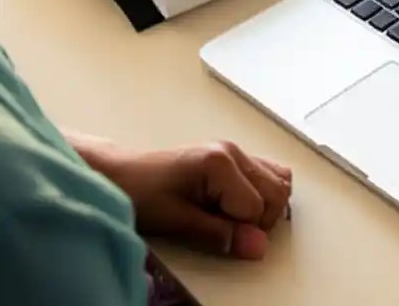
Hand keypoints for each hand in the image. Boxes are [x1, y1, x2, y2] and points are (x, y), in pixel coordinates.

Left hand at [90, 139, 292, 259]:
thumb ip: (220, 235)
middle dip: (258, 219)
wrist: (120, 174)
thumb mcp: (178, 221)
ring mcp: (233, 151)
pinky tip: (236, 204)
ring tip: (230, 216)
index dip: (242, 230)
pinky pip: (267, 173)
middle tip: (225, 227)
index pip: (258, 208)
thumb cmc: (141, 193)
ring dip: (263, 206)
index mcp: (220, 163)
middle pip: (277, 192)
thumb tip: (258, 247)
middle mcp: (233, 151)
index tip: (217, 234)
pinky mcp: (230, 156)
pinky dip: (262, 193)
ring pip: (278, 181)